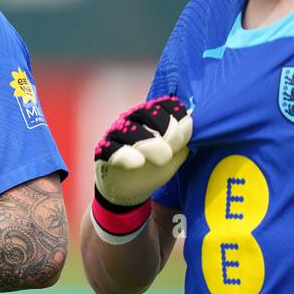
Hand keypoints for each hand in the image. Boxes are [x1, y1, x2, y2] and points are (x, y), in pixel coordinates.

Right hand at [92, 96, 190, 233]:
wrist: (130, 189)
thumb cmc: (153, 167)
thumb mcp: (175, 154)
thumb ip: (183, 139)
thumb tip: (191, 120)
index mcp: (151, 116)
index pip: (165, 105)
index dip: (177, 115)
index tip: (185, 134)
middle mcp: (132, 119)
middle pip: (147, 113)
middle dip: (166, 128)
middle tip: (173, 148)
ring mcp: (115, 134)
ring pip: (129, 130)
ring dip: (148, 142)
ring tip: (162, 158)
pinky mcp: (103, 151)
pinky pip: (111, 148)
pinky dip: (125, 155)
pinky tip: (138, 162)